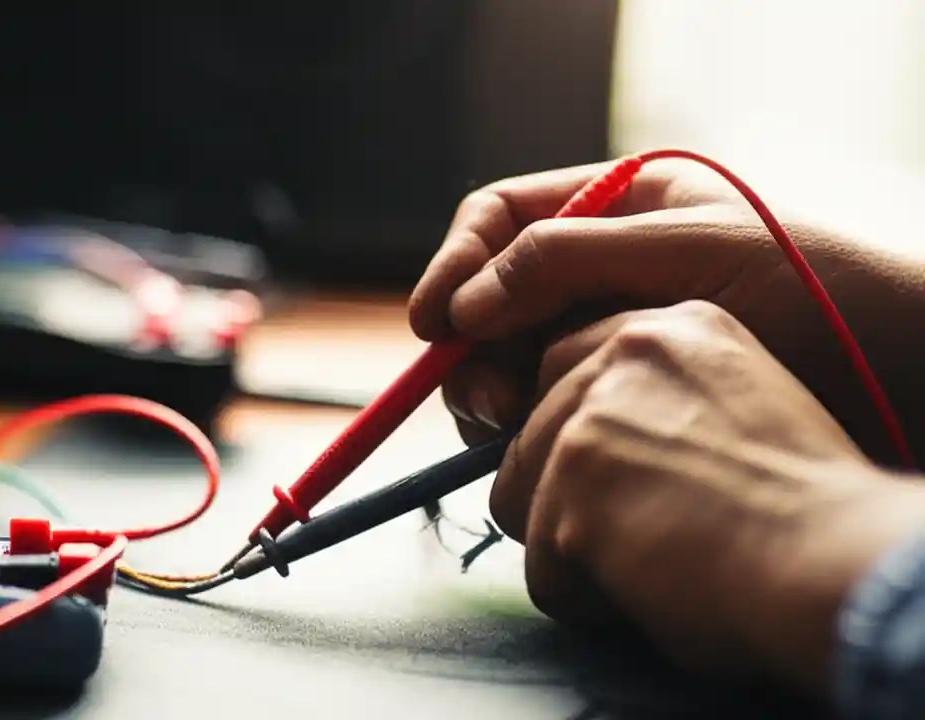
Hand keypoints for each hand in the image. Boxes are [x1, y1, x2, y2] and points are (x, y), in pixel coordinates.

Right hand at [409, 159, 924, 462]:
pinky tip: (541, 444)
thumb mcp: (694, 251)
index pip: (501, 219)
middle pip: (491, 295)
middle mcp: (601, 267)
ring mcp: (607, 330)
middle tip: (488, 403)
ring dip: (491, 391)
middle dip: (471, 346)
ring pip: (509, 355)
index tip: (432, 325)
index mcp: (618, 206)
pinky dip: (527, 424)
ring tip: (514, 425)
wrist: (899, 372)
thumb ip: (571, 260)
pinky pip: (544, 402)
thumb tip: (463, 305)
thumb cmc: (816, 290)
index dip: (453, 265)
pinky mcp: (619, 391)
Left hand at [494, 300, 924, 692]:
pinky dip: (585, 600)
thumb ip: (655, 400)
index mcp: (672, 326)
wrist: (836, 558)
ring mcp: (589, 418)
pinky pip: (540, 571)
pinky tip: (651, 587)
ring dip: (574, 550)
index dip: (578, 440)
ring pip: (520, 502)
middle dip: (564, 495)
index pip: (561, 370)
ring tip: (656, 558)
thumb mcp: (736, 403)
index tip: (616, 480)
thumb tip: (576, 442)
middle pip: (528, 434)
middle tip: (644, 530)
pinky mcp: (571, 486)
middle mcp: (621, 353)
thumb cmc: (804, 506)